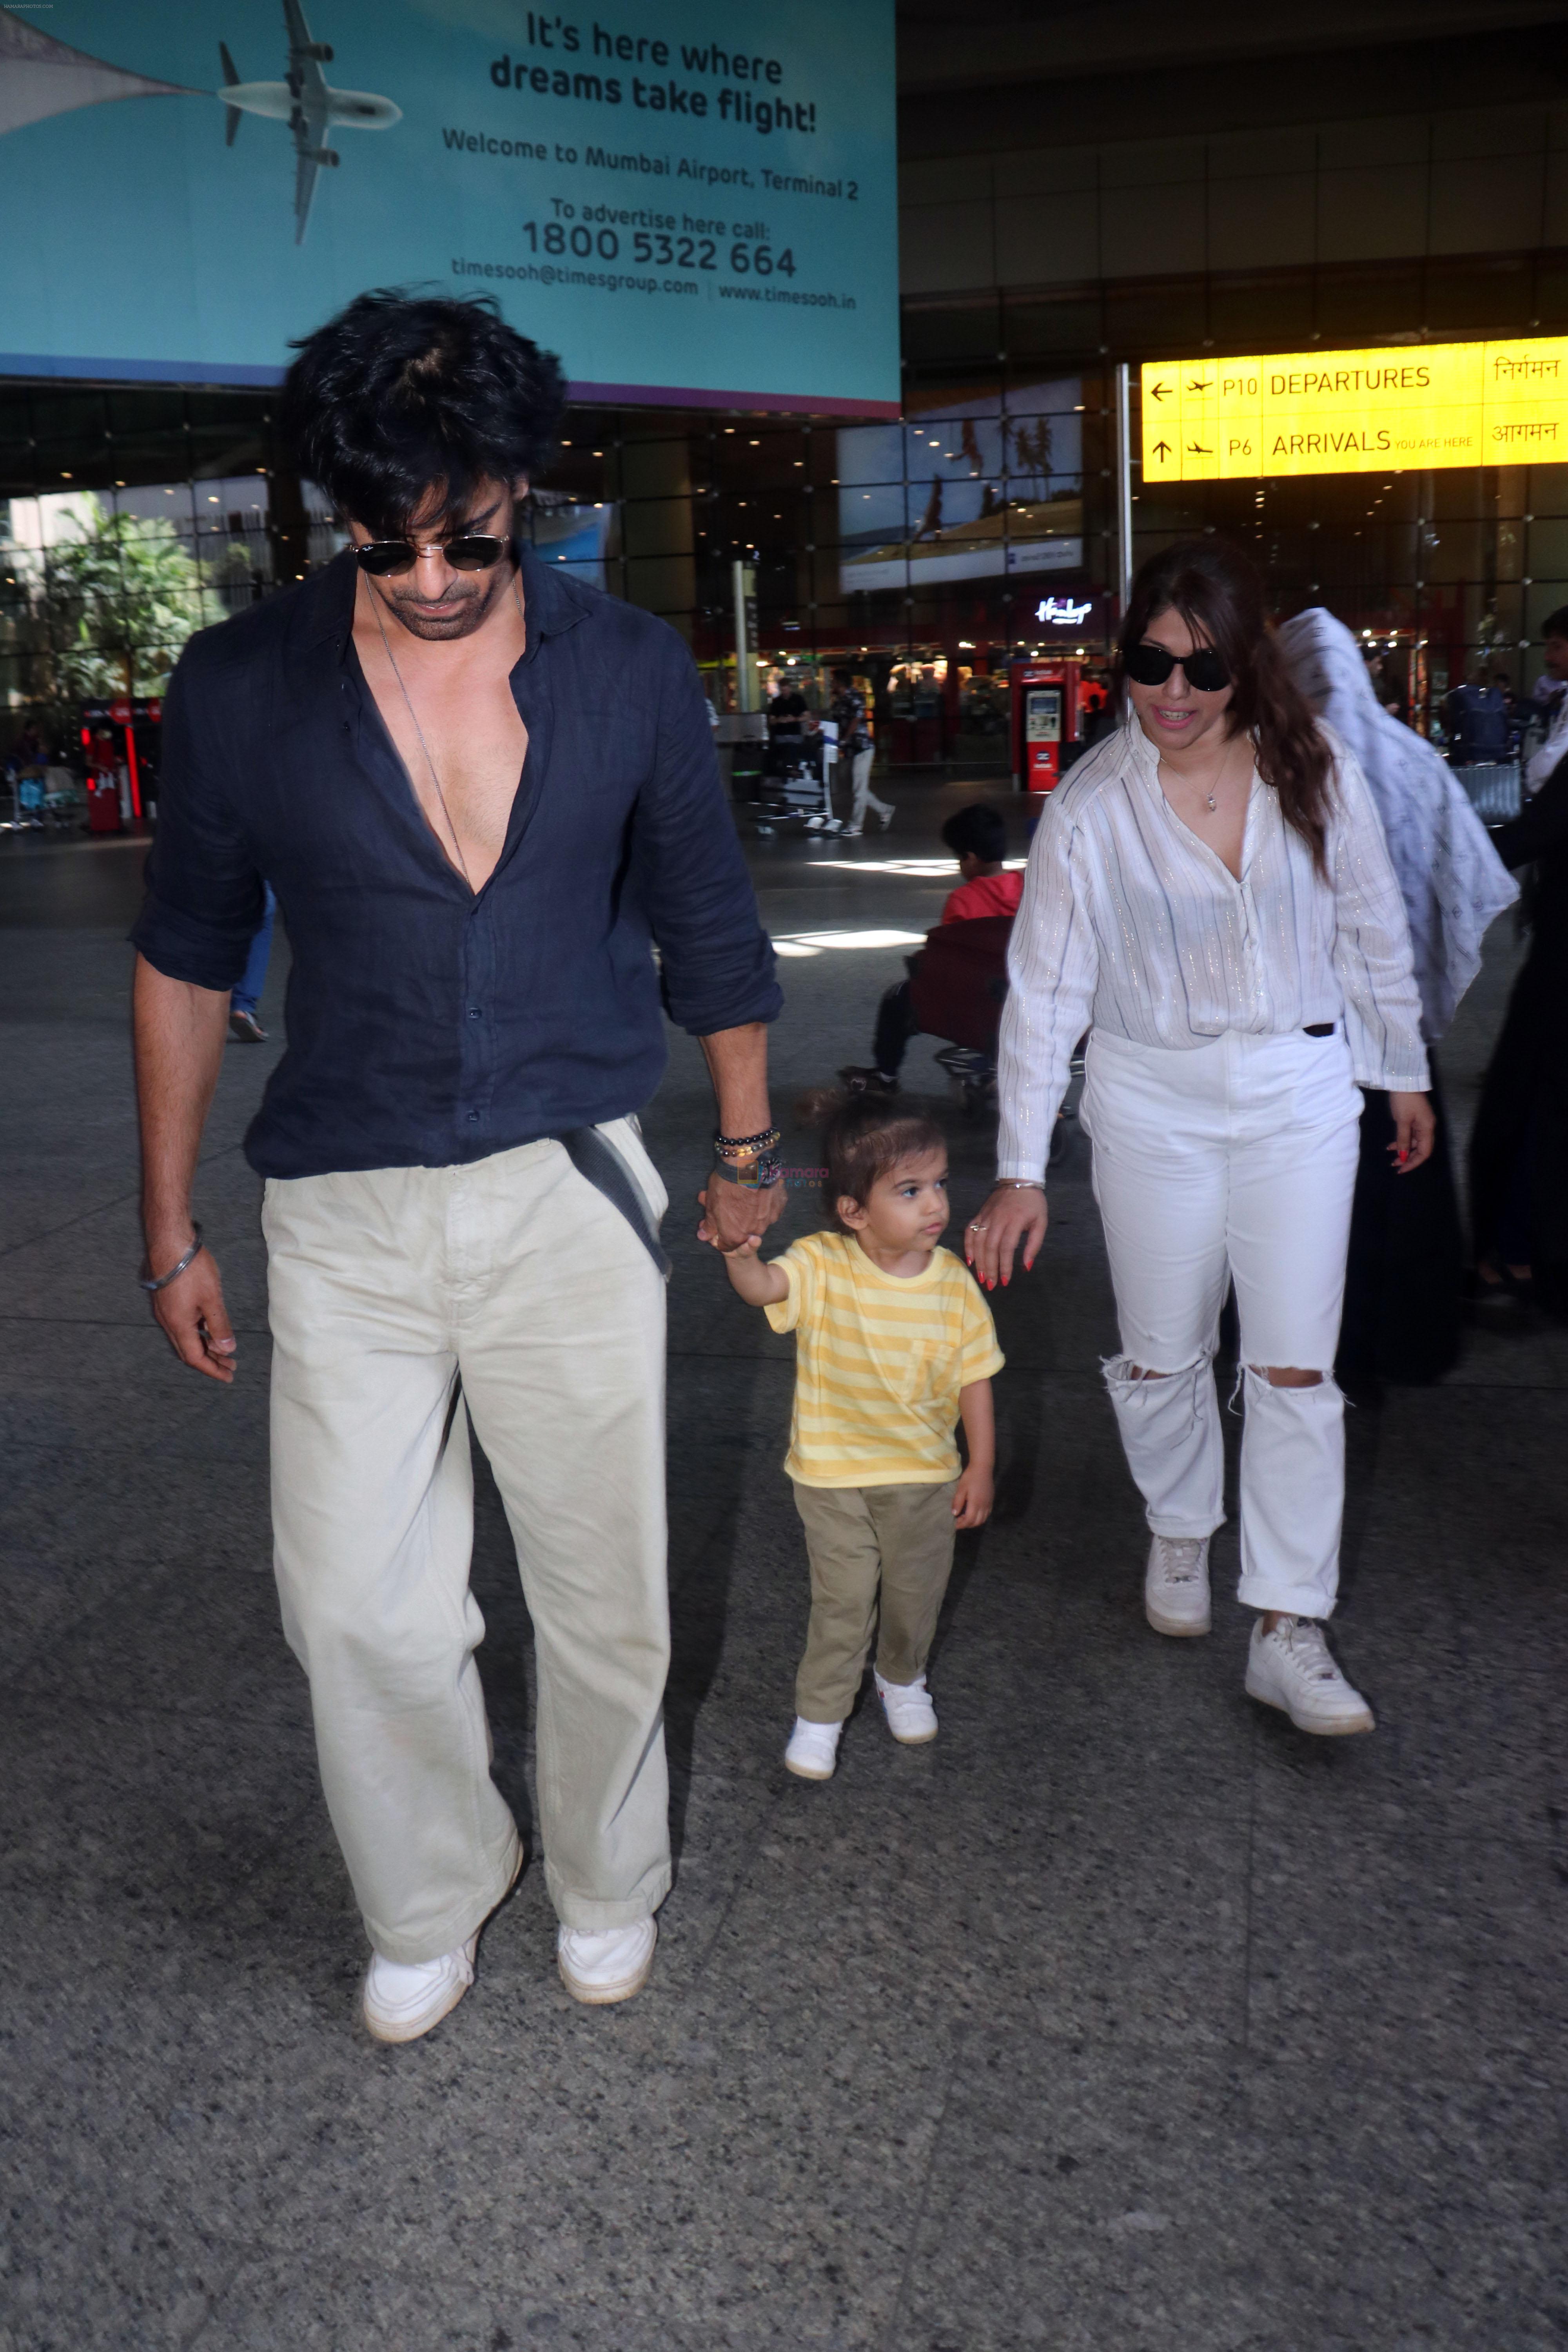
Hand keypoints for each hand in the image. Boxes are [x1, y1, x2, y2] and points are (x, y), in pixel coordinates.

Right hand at [147, 1236, 235, 1382]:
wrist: (169, 1241)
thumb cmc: (191, 1269)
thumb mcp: (212, 1299)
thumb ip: (219, 1325)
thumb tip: (227, 1349)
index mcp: (179, 1325)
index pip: (195, 1358)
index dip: (212, 1369)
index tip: (229, 1376)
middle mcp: (169, 1322)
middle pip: (189, 1351)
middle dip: (210, 1361)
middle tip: (230, 1366)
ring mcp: (166, 1311)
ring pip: (186, 1338)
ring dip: (205, 1346)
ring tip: (224, 1350)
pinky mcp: (167, 1300)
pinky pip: (183, 1325)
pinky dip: (198, 1332)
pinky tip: (210, 1328)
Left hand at [697, 1169, 788, 1253]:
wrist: (749, 1165)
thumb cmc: (726, 1186)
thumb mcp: (711, 1205)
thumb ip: (709, 1225)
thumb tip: (703, 1236)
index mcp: (735, 1236)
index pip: (726, 1246)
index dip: (719, 1236)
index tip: (717, 1224)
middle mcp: (755, 1231)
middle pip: (743, 1232)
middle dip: (735, 1222)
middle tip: (728, 1205)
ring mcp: (769, 1219)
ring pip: (758, 1220)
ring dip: (750, 1212)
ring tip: (743, 1195)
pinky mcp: (780, 1205)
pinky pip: (770, 1208)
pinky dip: (764, 1203)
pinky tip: (757, 1191)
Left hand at [952, 1463, 993, 1527]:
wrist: (983, 1468)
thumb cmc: (970, 1477)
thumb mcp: (961, 1489)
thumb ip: (957, 1502)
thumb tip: (954, 1514)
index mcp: (975, 1504)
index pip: (969, 1520)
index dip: (962, 1524)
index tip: (955, 1524)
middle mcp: (984, 1506)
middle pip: (977, 1522)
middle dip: (967, 1525)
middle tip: (959, 1521)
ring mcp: (989, 1504)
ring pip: (983, 1519)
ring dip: (974, 1522)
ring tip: (965, 1518)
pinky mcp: (991, 1501)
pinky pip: (987, 1514)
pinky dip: (980, 1518)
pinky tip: (974, 1513)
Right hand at [964, 1184, 1047, 1289]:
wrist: (1018, 1179)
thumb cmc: (1033, 1203)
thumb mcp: (1041, 1222)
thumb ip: (1034, 1245)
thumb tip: (1026, 1266)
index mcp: (1015, 1221)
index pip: (1006, 1247)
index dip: (1005, 1265)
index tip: (1006, 1281)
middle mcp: (997, 1219)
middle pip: (990, 1247)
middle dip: (990, 1268)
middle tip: (991, 1284)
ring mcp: (986, 1216)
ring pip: (978, 1242)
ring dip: (979, 1261)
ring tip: (982, 1277)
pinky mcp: (979, 1214)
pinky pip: (970, 1231)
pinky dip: (968, 1246)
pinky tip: (970, 1260)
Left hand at [1387, 1092, 1435, 1174]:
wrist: (1403, 1081)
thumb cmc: (1404, 1100)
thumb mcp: (1402, 1121)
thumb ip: (1403, 1140)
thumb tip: (1403, 1157)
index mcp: (1428, 1128)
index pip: (1424, 1152)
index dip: (1414, 1163)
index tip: (1401, 1170)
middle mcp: (1427, 1127)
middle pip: (1420, 1149)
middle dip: (1408, 1158)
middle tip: (1394, 1165)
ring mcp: (1421, 1123)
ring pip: (1414, 1142)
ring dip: (1403, 1150)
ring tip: (1390, 1156)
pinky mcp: (1415, 1119)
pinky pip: (1410, 1135)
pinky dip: (1402, 1141)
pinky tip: (1391, 1145)